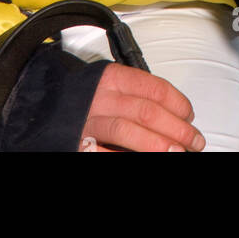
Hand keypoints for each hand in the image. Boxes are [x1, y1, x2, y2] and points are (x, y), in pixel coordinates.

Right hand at [78, 62, 205, 152]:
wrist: (44, 104)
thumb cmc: (86, 95)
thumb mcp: (112, 84)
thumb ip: (139, 94)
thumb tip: (176, 114)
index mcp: (113, 78)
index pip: (154, 89)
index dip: (178, 104)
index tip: (190, 117)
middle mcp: (101, 98)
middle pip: (146, 112)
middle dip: (176, 129)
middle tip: (194, 141)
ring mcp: (88, 122)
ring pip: (128, 132)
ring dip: (157, 145)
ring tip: (177, 152)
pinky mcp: (78, 143)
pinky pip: (104, 151)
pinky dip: (124, 156)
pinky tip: (144, 159)